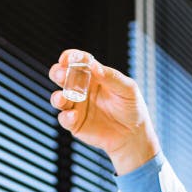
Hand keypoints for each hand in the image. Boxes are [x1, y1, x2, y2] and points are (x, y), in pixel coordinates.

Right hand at [48, 49, 160, 174]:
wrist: (133, 134)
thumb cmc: (131, 107)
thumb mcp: (127, 88)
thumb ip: (111, 77)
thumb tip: (94, 66)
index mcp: (93, 75)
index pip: (78, 61)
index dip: (70, 57)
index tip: (67, 59)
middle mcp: (81, 88)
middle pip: (61, 76)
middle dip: (58, 73)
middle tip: (61, 75)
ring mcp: (76, 106)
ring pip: (58, 98)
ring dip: (57, 97)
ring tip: (62, 98)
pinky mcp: (75, 123)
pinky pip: (64, 119)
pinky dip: (65, 116)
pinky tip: (73, 115)